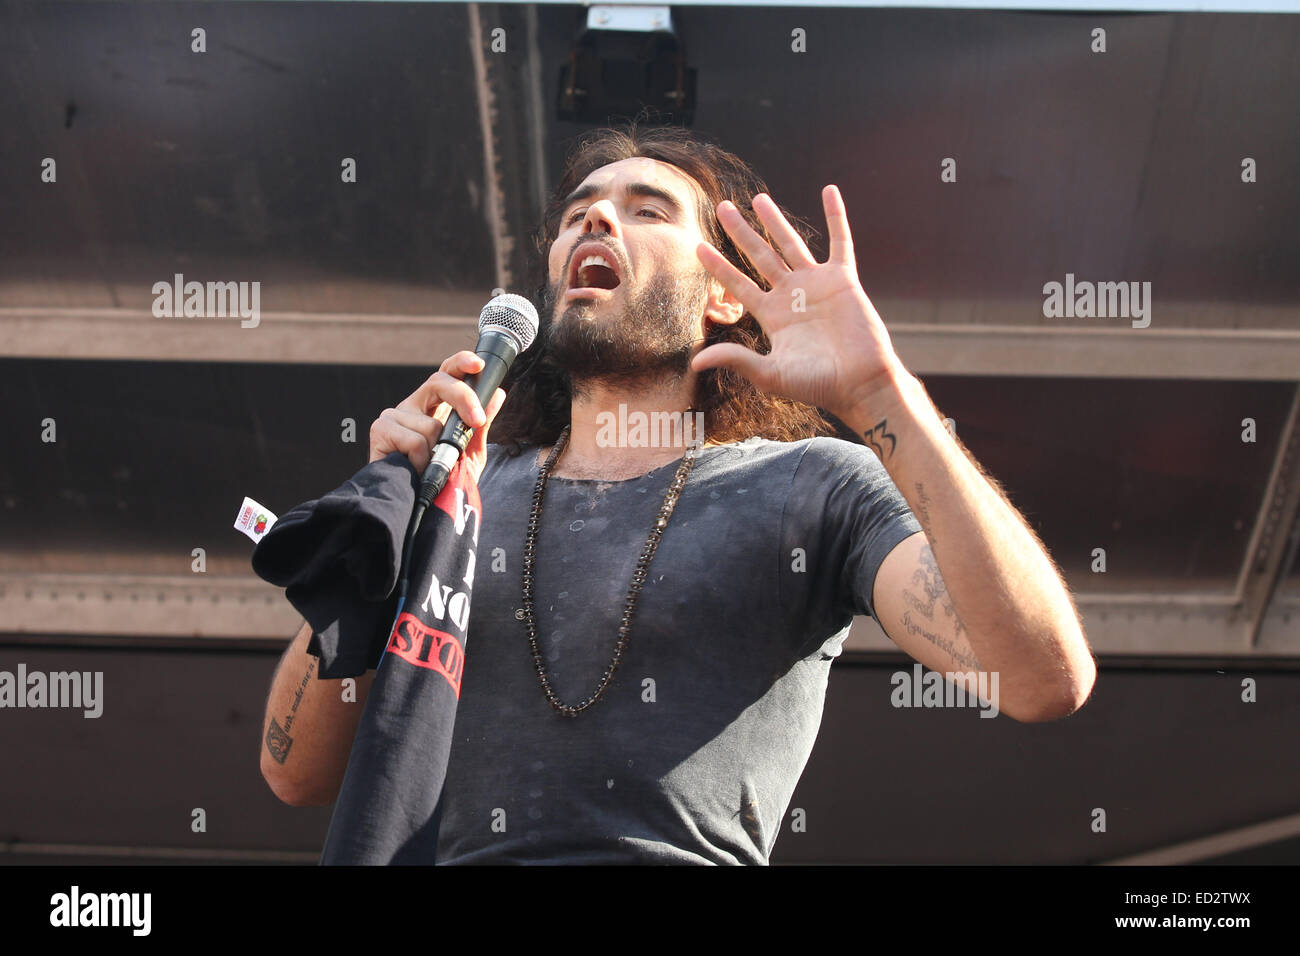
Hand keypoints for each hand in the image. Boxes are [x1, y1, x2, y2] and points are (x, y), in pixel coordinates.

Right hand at [367, 350, 505, 482]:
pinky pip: (416, 441)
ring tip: (427, 469)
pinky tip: (413, 472)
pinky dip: (421, 462)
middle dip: (463, 398)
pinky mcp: (381, 429)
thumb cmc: (437, 482)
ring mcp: (394, 416)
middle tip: (474, 422)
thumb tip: (497, 393)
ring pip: (432, 424)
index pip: (446, 374)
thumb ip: (480, 424)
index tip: (479, 365)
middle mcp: (413, 406)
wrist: (414, 512)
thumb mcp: (468, 454)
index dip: (460, 363)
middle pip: (438, 382)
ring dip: (437, 454)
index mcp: (434, 408)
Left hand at [692, 186, 906, 418]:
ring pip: (791, 244)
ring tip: (758, 198)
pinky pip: (840, 241)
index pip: (738, 284)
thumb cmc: (817, 385)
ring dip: (775, 220)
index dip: (718, 266)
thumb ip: (736, 359)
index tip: (697, 247)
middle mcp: (791, 295)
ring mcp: (817, 284)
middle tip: (722, 207)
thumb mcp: (770, 374)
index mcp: (772, 316)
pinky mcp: (843, 279)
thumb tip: (695, 362)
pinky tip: (829, 190)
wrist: (860, 383)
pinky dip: (836, 216)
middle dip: (740, 232)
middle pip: (759, 256)